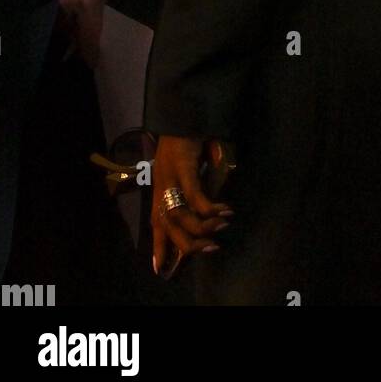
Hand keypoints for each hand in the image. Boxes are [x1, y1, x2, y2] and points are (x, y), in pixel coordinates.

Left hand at [151, 137, 233, 277]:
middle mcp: (161, 185)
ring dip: (202, 227)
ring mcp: (170, 177)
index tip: (160, 268)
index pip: (156, 222)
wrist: (185, 112)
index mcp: (161, 187)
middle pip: (167, 225)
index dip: (159, 246)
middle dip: (188, 244)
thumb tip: (210, 208)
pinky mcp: (183, 167)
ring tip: (222, 227)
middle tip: (210, 248)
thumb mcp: (189, 166)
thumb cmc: (189, 138)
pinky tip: (224, 210)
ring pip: (179, 215)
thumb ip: (195, 185)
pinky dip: (209, 208)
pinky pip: (194, 196)